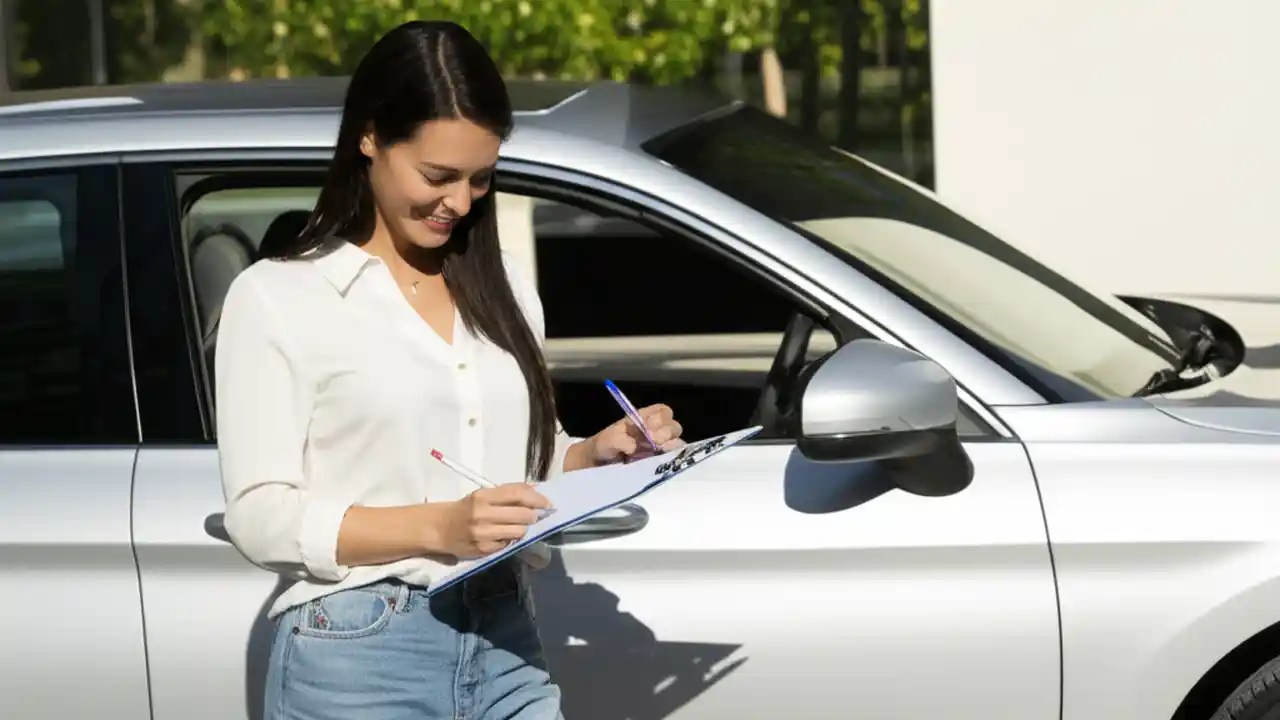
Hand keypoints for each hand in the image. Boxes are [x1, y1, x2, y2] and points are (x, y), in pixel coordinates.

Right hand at [436, 484, 551, 559]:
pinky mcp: (483, 550)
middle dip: (534, 516)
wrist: (440, 528)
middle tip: (535, 516)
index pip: (517, 494)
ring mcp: (483, 534)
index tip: (547, 503)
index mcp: (483, 496)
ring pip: (519, 532)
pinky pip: (508, 544)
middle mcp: (482, 514)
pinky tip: (503, 536)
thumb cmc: (465, 509)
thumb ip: (508, 492)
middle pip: (523, 515)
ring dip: (524, 529)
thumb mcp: (483, 495)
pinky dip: (510, 540)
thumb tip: (536, 487)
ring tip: (518, 526)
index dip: (537, 498)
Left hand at [582, 403, 684, 466]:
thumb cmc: (604, 445)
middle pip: (674, 427)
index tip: (647, 428)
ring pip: (677, 443)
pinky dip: (670, 460)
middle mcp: (656, 431)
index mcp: (645, 418)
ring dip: (669, 447)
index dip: (659, 419)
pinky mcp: (660, 462)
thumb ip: (621, 440)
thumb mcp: (608, 439)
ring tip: (656, 453)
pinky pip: (673, 459)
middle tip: (653, 442)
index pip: (663, 412)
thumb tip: (634, 447)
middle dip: (666, 433)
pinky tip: (660, 463)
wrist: (599, 463)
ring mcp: (660, 447)